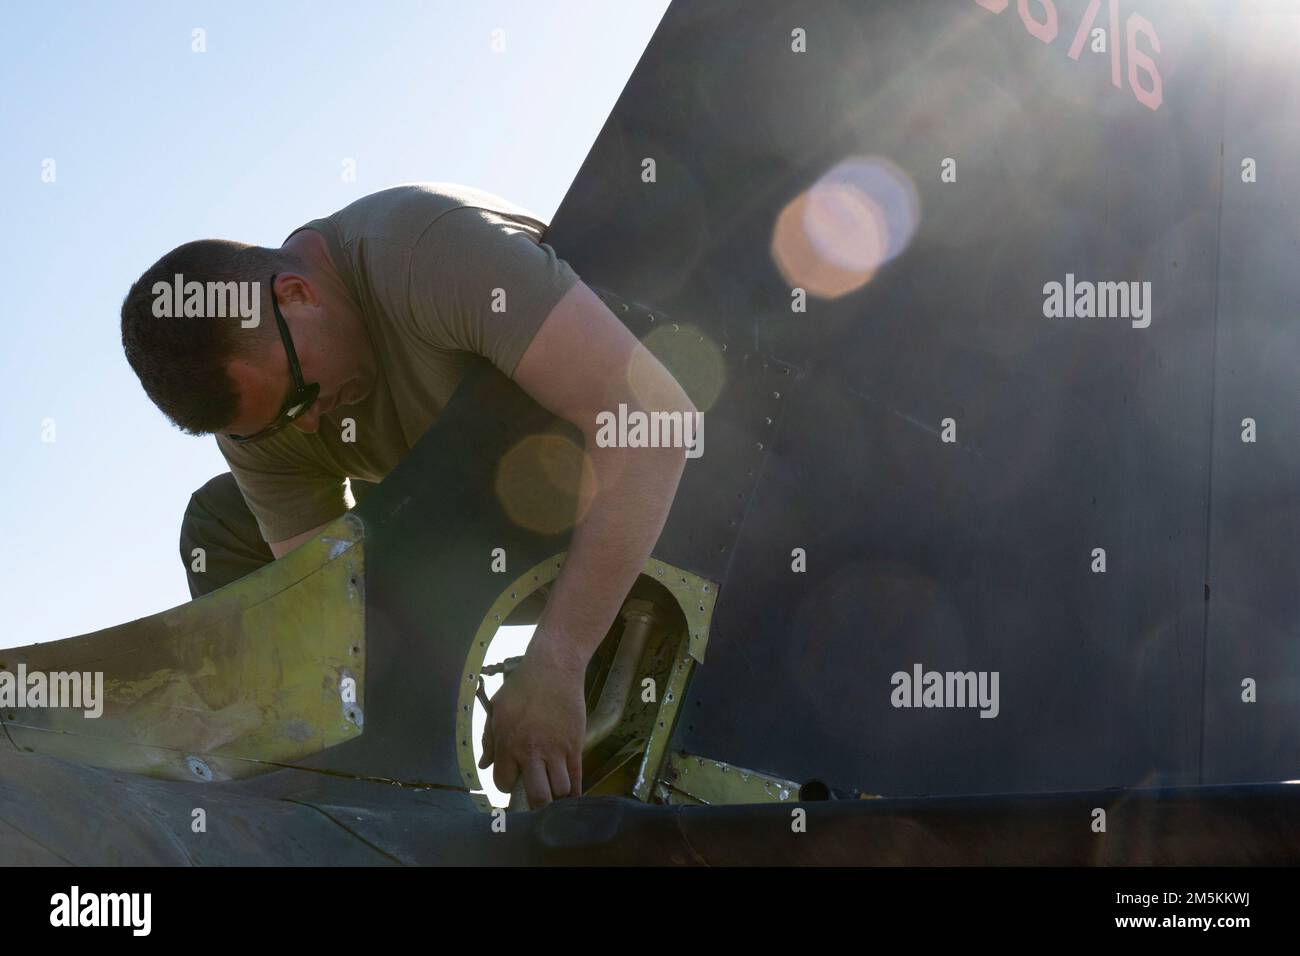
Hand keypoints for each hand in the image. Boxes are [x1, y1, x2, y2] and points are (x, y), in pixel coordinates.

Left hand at [479, 641, 586, 806]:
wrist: (553, 669)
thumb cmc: (522, 687)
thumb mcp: (497, 709)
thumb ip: (489, 740)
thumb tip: (484, 764)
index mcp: (508, 745)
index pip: (504, 783)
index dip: (507, 784)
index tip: (513, 779)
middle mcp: (532, 752)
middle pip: (538, 796)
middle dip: (536, 801)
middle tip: (536, 794)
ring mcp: (556, 750)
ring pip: (560, 790)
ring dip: (556, 792)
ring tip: (553, 786)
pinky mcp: (575, 745)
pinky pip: (577, 777)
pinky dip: (574, 790)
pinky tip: (570, 792)